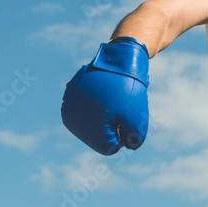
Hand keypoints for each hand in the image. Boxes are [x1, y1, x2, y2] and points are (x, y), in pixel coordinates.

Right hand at [61, 37, 149, 154]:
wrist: (119, 59)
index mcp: (86, 129)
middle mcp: (71, 119)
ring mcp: (68, 105)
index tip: (127, 116)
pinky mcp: (70, 93)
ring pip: (91, 122)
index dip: (123, 134)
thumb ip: (134, 139)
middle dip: (112, 125)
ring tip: (111, 99)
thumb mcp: (139, 119)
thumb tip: (126, 144)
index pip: (108, 147)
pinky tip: (103, 93)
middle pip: (97, 135)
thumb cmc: (129, 90)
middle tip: (120, 106)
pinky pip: (85, 107)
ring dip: (103, 115)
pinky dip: (96, 104)